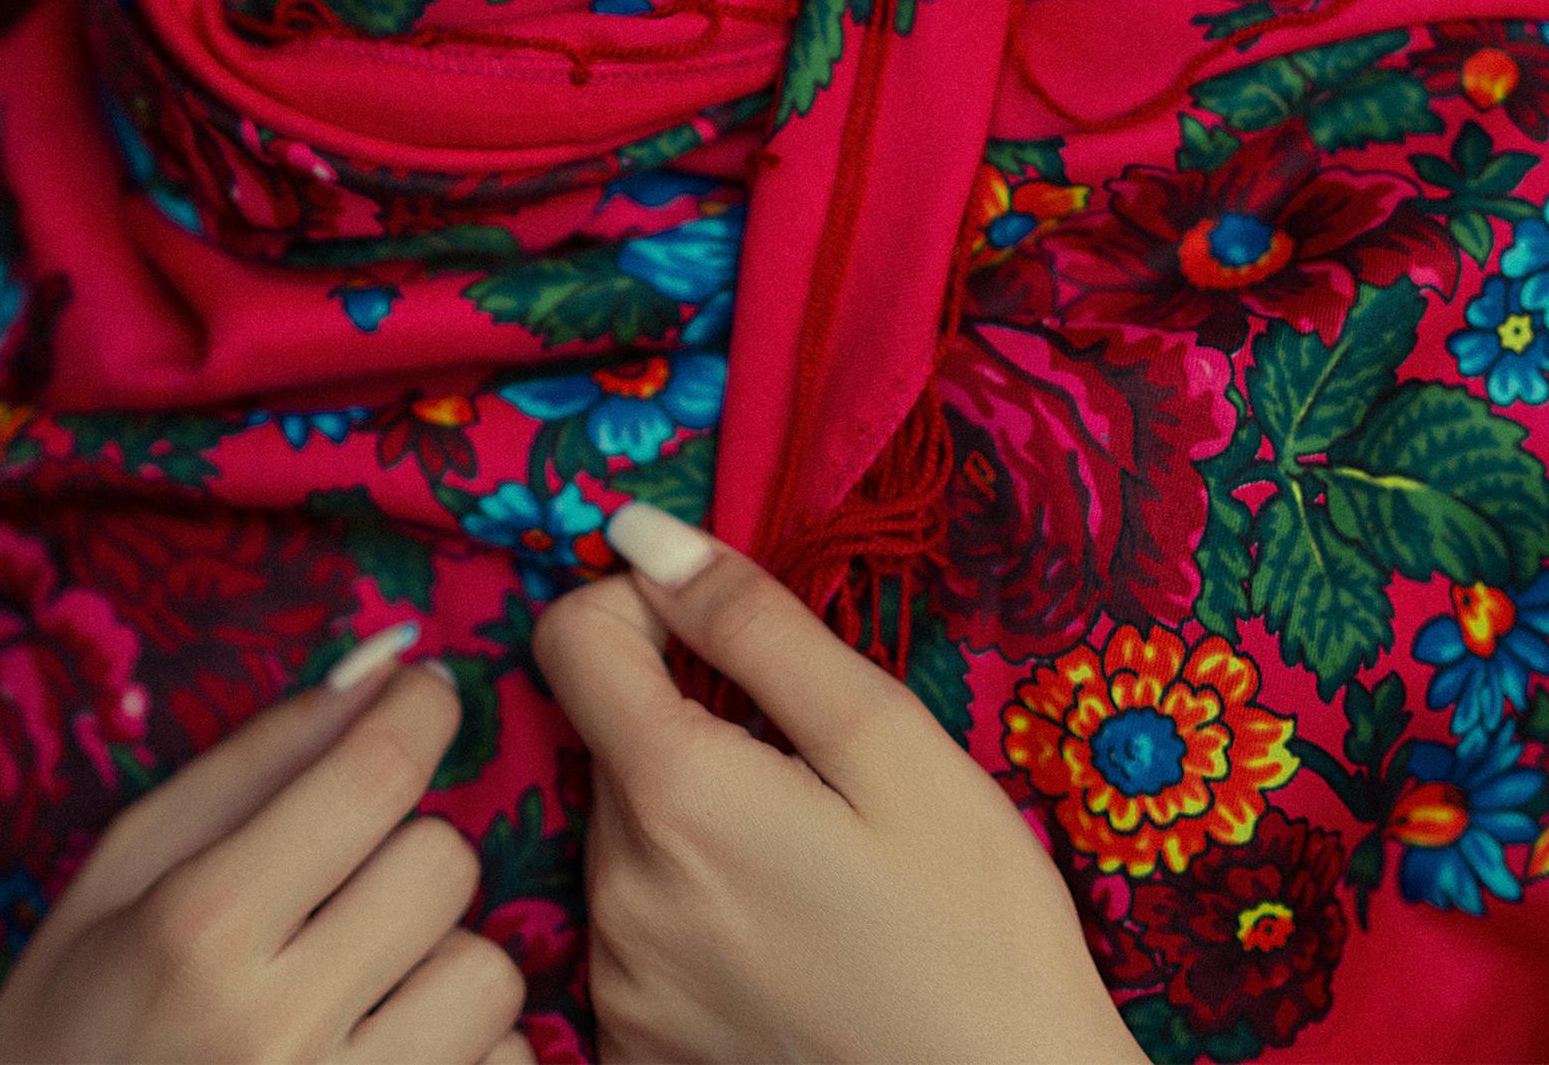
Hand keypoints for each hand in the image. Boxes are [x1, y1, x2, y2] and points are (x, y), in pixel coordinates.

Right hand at [0, 632, 533, 1064]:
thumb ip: (250, 768)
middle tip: (348, 891)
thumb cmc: (68, 1033)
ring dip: (440, 965)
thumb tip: (373, 677)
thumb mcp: (121, 881)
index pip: (375, 775)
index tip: (423, 699)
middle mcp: (278, 1026)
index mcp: (202, 928)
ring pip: (488, 974)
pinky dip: (462, 1055)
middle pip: (443, 864)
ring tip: (364, 993)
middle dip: (407, 854)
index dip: (419, 711)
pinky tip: (383, 1058)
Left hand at [532, 505, 1142, 1064]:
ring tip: (809, 867)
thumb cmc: (977, 932)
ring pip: (623, 832)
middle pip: (607, 739)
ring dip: (692, 817)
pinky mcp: (636, 1049)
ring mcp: (621, 986)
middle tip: (808, 773)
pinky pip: (634, 928)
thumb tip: (642, 535)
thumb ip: (754, 624)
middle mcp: (616, 896)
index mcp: (674, 799)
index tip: (725, 637)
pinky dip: (692, 908)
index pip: (571, 637)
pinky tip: (785, 939)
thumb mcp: (889, 741)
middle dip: (690, 723)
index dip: (643, 607)